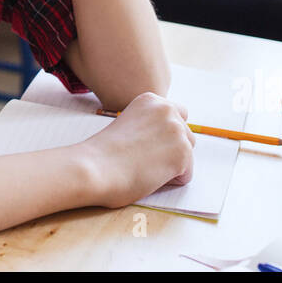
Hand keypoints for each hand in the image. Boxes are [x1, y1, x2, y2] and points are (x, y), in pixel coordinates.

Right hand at [80, 92, 195, 207]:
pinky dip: (170, 182)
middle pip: (186, 136)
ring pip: (187, 156)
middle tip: (143, 160)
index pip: (177, 116)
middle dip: (171, 151)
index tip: (145, 146)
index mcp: (151, 100)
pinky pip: (185, 175)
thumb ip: (149, 126)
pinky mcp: (183, 153)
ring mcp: (177, 130)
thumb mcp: (128, 124)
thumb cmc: (103, 154)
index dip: (163, 136)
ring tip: (144, 167)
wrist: (94, 168)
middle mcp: (167, 109)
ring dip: (171, 166)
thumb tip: (165, 142)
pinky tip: (148, 176)